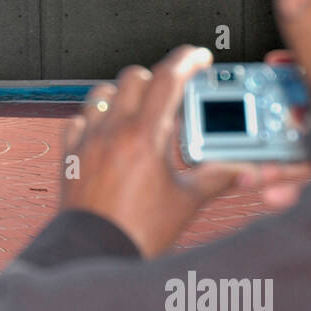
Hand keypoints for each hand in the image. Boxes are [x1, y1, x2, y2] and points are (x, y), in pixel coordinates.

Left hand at [60, 46, 309, 258]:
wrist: (94, 253)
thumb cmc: (137, 232)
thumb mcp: (186, 202)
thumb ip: (215, 177)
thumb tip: (240, 167)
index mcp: (145, 137)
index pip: (168, 79)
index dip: (188, 61)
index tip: (200, 58)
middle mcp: (112, 131)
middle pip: (135, 77)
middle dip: (158, 79)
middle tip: (175, 95)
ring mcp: (87, 140)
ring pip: (103, 93)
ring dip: (125, 95)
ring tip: (141, 114)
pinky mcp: (70, 154)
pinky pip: (78, 119)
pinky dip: (95, 118)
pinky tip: (109, 133)